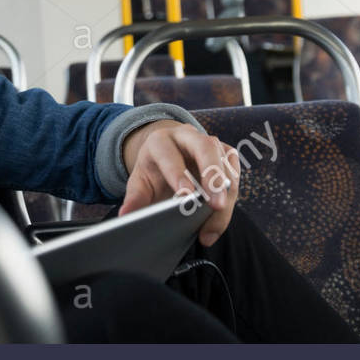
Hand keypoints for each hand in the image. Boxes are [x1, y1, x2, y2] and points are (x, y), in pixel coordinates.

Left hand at [119, 120, 239, 246]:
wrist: (168, 154)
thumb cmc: (154, 170)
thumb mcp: (139, 181)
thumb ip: (134, 197)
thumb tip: (125, 215)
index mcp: (161, 140)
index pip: (169, 154)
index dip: (178, 174)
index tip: (185, 196)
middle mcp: (188, 136)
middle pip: (206, 148)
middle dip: (213, 176)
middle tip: (216, 205)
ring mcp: (210, 142)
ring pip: (225, 162)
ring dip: (225, 192)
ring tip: (216, 223)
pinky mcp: (225, 153)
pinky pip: (234, 172)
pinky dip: (231, 196)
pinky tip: (220, 219)